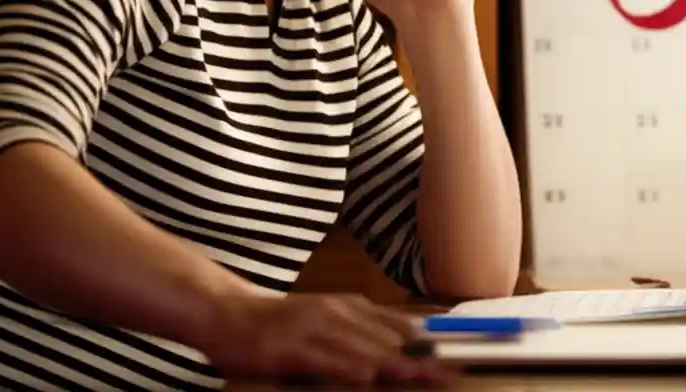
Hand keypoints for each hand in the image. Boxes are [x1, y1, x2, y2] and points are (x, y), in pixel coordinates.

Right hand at [200, 293, 455, 386]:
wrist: (226, 312)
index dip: (430, 347)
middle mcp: (335, 314)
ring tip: (423, 377)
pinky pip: (321, 360)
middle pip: (386, 342)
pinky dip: (345, 368)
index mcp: (349, 307)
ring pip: (359, 350)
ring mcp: (310, 329)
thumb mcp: (326, 318)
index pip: (398, 329)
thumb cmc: (281, 322)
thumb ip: (362, 329)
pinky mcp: (286, 348)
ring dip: (393, 365)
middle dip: (420, 361)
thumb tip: (410, 340)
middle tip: (452, 375)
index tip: (459, 361)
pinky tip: (366, 377)